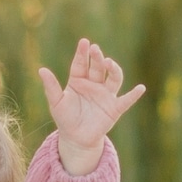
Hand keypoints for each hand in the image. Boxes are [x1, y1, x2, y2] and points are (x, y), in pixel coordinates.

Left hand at [39, 39, 144, 174]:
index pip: (81, 64)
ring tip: (109, 63)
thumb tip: (41, 70)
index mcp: (79, 80)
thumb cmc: (65, 119)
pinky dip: (134, 95)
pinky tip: (140, 88)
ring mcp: (106, 95)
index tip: (84, 42)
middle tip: (95, 49)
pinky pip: (126, 100)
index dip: (82, 53)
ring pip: (113, 78)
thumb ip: (51, 87)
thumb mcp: (56, 103)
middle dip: (97, 58)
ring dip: (113, 70)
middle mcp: (94, 84)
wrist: (76, 139)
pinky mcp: (114, 108)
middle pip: (98, 67)